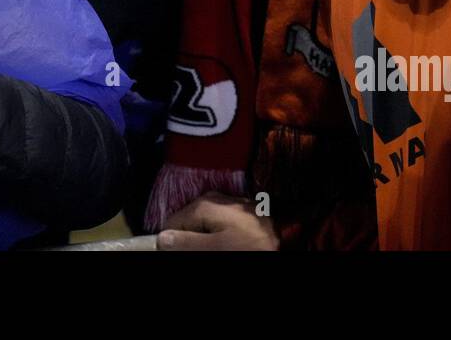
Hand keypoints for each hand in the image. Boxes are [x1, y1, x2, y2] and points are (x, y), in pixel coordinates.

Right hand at [156, 192, 278, 250]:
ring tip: (219, 248)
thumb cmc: (248, 247)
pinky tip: (231, 244)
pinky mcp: (244, 211)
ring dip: (205, 237)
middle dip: (190, 238)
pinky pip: (222, 222)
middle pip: (188, 221)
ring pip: (205, 222)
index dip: (172, 241)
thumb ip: (186, 243)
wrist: (289, 241)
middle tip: (205, 250)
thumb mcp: (214, 249)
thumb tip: (161, 238)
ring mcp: (231, 203)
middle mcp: (215, 197)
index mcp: (203, 204)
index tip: (180, 253)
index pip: (171, 223)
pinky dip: (220, 233)